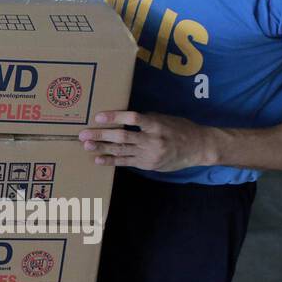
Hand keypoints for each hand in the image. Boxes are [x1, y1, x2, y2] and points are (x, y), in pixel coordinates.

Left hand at [77, 111, 215, 171]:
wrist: (198, 148)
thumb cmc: (179, 128)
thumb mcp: (164, 118)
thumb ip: (145, 119)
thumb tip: (122, 117)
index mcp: (156, 124)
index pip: (133, 118)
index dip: (115, 116)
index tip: (98, 116)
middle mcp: (152, 140)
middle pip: (122, 136)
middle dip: (101, 135)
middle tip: (83, 134)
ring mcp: (150, 154)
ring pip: (122, 150)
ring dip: (102, 148)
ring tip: (86, 145)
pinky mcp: (148, 165)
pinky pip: (127, 162)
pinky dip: (112, 161)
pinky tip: (98, 159)